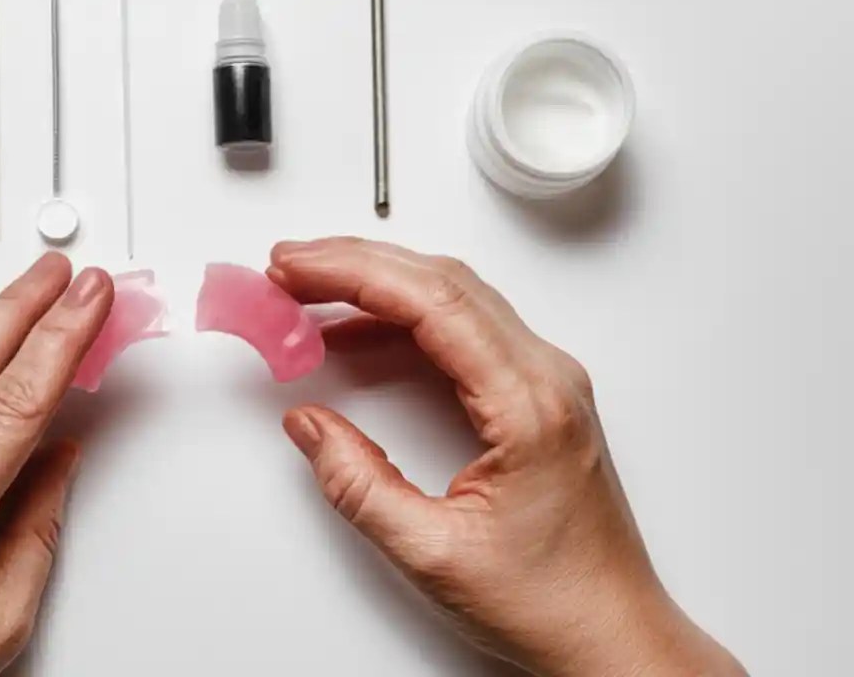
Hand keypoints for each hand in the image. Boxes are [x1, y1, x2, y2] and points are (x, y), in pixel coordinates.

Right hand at [269, 238, 744, 676]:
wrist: (609, 632)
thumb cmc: (549, 600)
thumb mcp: (432, 553)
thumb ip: (358, 485)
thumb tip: (308, 424)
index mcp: (529, 405)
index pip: (433, 303)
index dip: (354, 273)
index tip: (295, 267)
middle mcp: (546, 377)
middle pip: (442, 282)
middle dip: (356, 263)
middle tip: (287, 267)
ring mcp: (545, 381)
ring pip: (454, 297)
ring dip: (379, 283)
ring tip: (308, 290)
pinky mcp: (534, 395)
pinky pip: (463, 330)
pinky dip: (403, 319)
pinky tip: (356, 333)